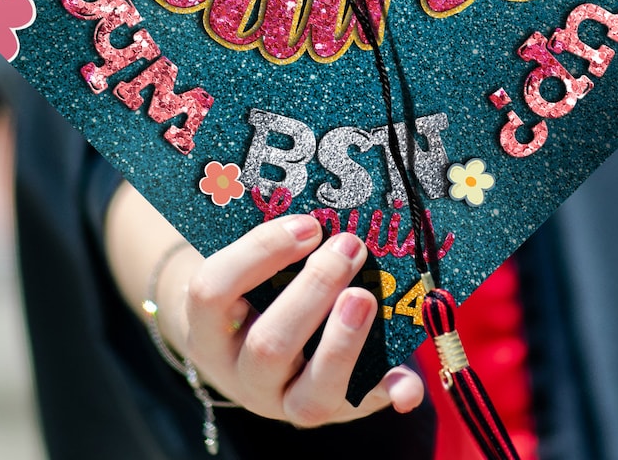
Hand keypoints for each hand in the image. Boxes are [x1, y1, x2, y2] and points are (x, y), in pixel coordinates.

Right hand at [105, 183, 423, 426]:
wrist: (243, 350)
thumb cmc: (248, 285)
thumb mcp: (240, 264)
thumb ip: (265, 238)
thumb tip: (312, 204)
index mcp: (208, 327)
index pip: (215, 291)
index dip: (260, 254)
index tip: (306, 223)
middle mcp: (240, 373)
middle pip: (270, 345)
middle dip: (314, 292)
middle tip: (349, 245)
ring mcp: (284, 402)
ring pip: (311, 395)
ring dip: (345, 341)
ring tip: (367, 295)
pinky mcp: (329, 412)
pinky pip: (359, 412)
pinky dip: (385, 395)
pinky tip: (408, 382)